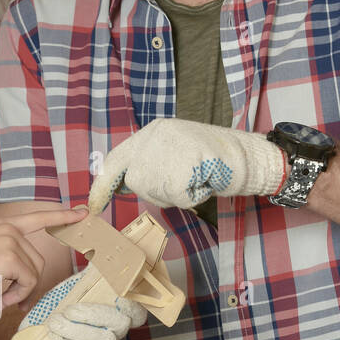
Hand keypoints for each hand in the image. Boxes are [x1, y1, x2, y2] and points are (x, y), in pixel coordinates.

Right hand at [0, 206, 85, 310]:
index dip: (62, 217)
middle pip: (38, 261)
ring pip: (35, 273)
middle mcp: (9, 229)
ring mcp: (10, 241)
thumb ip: (10, 262)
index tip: (82, 213)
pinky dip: (16, 296)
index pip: (38, 218)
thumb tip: (30, 284)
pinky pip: (28, 282)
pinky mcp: (11, 256)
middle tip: (6, 299)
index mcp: (2, 226)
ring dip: (19, 292)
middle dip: (26, 284)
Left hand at [11, 284, 145, 339]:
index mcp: (106, 320)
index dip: (132, 302)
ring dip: (77, 330)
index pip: (134, 312)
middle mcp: (111, 338)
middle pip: (122, 322)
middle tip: (68, 312)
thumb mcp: (57, 303)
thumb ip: (77, 287)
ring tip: (55, 326)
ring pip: (106, 339)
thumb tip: (94, 262)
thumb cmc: (45, 331)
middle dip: (93, 313)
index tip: (117, 293)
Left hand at [87, 120, 286, 214]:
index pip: (116, 161)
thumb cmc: (211, 159)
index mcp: (151, 132)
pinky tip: (204, 181)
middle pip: (137, 183)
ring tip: (197, 176)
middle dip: (157, 191)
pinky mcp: (183, 165)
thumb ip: (147, 165)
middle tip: (185, 180)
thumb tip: (118, 187)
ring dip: (176, 195)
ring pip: (156, 192)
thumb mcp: (173, 154)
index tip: (91, 208)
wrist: (248, 155)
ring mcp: (169, 148)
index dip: (102, 186)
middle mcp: (155, 136)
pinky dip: (192, 196)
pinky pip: (177, 198)